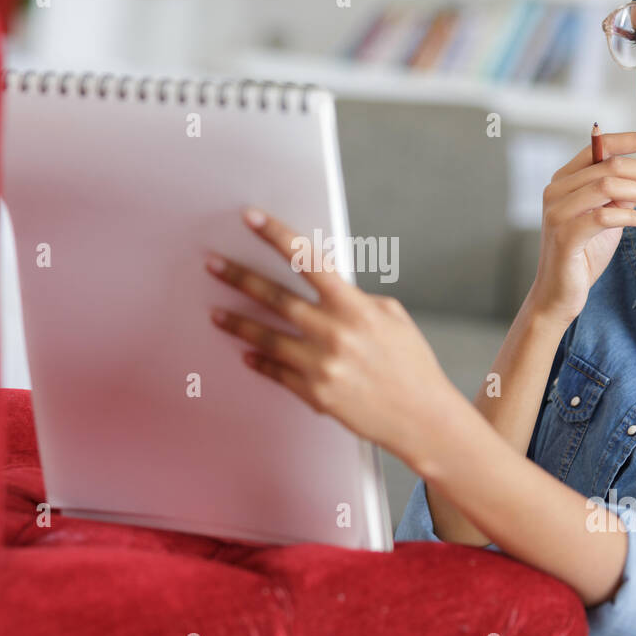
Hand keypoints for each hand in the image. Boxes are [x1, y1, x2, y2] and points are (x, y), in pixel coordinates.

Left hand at [205, 207, 462, 466]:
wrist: (422, 418)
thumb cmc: (412, 364)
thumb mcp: (392, 317)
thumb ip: (356, 300)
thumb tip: (326, 290)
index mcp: (355, 307)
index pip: (308, 260)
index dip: (277, 235)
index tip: (252, 218)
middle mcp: (334, 334)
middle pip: (275, 298)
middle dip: (239, 278)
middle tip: (213, 264)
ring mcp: (321, 366)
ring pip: (267, 337)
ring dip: (237, 323)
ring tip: (215, 313)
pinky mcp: (315, 394)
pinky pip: (277, 372)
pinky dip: (259, 361)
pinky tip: (245, 351)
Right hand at [529, 129, 635, 322]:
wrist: (560, 293)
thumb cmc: (585, 252)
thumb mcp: (612, 212)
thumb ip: (629, 185)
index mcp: (565, 177)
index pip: (602, 145)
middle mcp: (556, 189)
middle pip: (610, 164)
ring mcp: (557, 212)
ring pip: (607, 186)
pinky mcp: (564, 236)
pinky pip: (603, 216)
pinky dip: (629, 216)